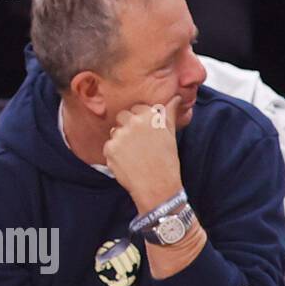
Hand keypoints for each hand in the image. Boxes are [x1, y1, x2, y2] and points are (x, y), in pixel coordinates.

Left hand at [102, 95, 182, 212]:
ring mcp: (120, 134)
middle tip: (139, 144)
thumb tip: (175, 97)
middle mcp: (134, 122)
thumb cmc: (167, 161)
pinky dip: (115, 153)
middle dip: (128, 127)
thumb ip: (168, 113)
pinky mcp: (109, 148)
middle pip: (123, 116)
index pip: (138, 108)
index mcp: (150, 116)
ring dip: (121, 139)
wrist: (157, 187)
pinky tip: (127, 162)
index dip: (141, 121)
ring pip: (115, 130)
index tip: (146, 133)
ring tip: (135, 155)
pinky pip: (109, 145)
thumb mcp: (170, 135)